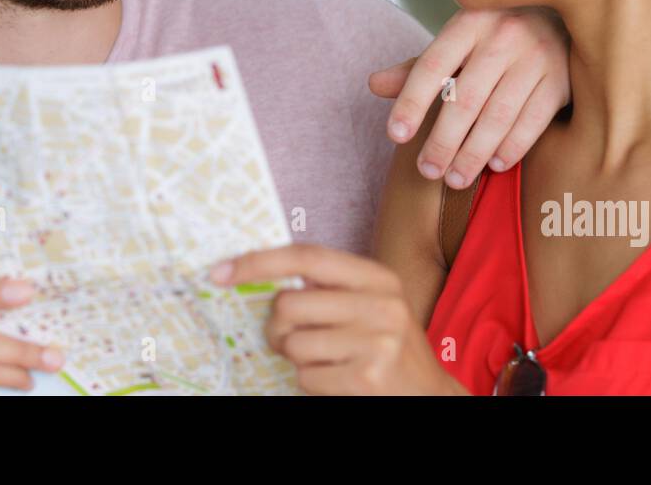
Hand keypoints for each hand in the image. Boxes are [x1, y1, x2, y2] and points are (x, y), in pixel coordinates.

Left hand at [211, 244, 468, 394]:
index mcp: (378, 277)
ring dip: (299, 359)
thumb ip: (329, 287)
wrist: (429, 394)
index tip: (221, 272)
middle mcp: (381, 304)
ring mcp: (376, 342)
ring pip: (294, 344)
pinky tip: (337, 380)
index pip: (307, 256)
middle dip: (278, 327)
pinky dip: (312, 383)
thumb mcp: (370, 305)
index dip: (259, 261)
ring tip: (327, 361)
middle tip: (290, 339)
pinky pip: (305, 376)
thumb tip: (259, 277)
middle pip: (290, 304)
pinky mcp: (365, 378)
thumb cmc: (386, 346)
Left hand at [370, 6, 569, 187]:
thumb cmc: (495, 38)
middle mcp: (503, 34)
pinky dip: (512, 147)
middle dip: (443, 141)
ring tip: (455, 178)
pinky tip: (494, 165)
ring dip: (473, 153)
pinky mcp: (561, 78)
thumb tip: (374, 85)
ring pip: (498, 115)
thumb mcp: (456, 44)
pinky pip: (533, 121)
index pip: (431, 66)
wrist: (558, 14)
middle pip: (465, 98)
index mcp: (469, 22)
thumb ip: (417, 69)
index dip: (410, 102)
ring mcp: (537, 55)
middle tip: (427, 171)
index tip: (395, 136)